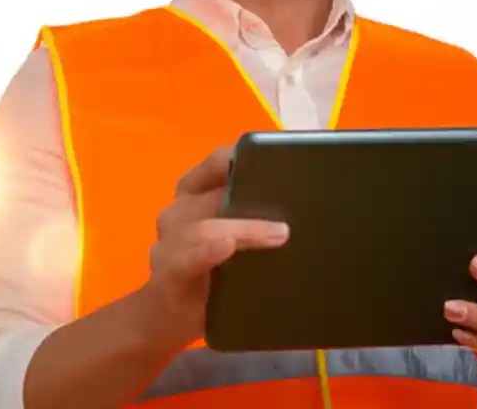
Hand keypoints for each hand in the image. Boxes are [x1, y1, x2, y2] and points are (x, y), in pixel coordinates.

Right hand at [141, 145, 290, 349]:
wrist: (165, 319)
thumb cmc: (209, 276)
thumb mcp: (234, 240)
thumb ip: (255, 218)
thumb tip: (310, 208)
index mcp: (196, 194)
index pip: (218, 162)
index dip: (246, 157)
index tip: (286, 161)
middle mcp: (181, 210)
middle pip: (218, 192)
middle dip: (256, 196)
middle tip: (299, 203)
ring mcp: (171, 240)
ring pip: (207, 224)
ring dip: (245, 228)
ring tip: (279, 234)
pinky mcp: (169, 271)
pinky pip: (188, 255)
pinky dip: (208, 248)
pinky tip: (226, 245)